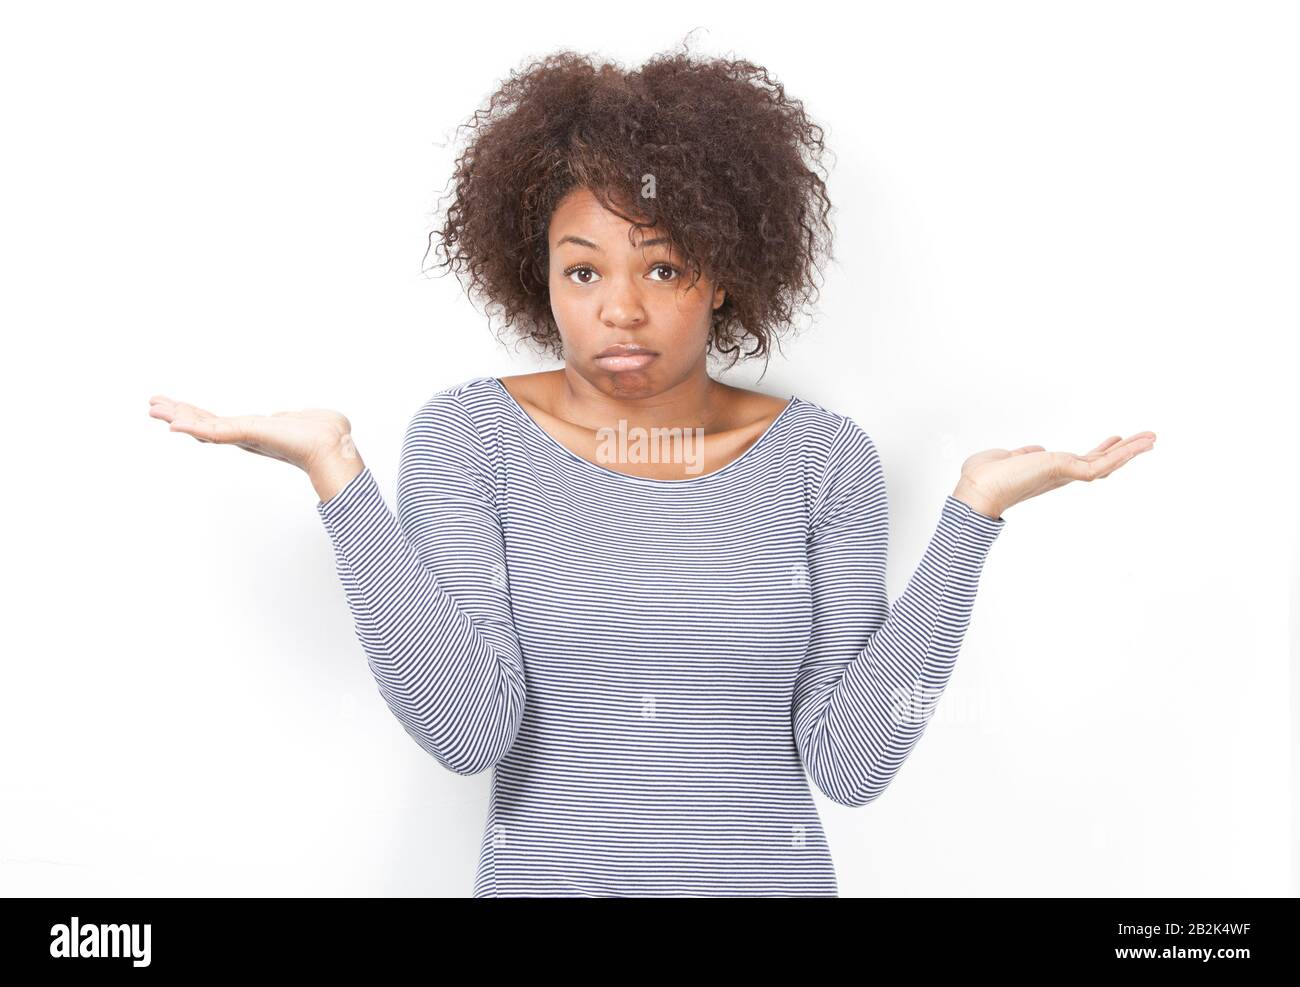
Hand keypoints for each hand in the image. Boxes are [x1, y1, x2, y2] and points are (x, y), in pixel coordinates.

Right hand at [148, 395, 363, 500]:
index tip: (175, 407)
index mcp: (255, 432)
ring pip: (204, 427)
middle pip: (204, 424)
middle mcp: (246, 437)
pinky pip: (217, 431)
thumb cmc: (326, 433)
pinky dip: (194, 428)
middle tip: (151, 405)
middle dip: (178, 414)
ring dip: (178, 417)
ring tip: (154, 409)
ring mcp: (246, 437)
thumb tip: (290, 415)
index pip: (219, 423)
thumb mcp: (301, 419)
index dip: (196, 415)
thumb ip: (290, 417)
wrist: (333, 445)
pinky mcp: (249, 435)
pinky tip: (175, 425)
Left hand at [951, 431, 1156, 519]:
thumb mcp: (1006, 457)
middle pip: (1100, 463)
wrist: (977, 490)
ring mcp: (1065, 475)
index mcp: (1048, 472)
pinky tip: (1139, 445)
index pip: (1080, 462)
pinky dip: (1122, 454)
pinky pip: (1101, 464)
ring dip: (1130, 451)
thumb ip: (1023, 454)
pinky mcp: (1067, 472)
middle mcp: (1060, 475)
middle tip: (1147, 440)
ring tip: (1152, 438)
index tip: (1114, 440)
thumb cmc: (983, 477)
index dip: (1099, 452)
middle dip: (1123, 451)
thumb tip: (1035, 451)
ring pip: (1106, 464)